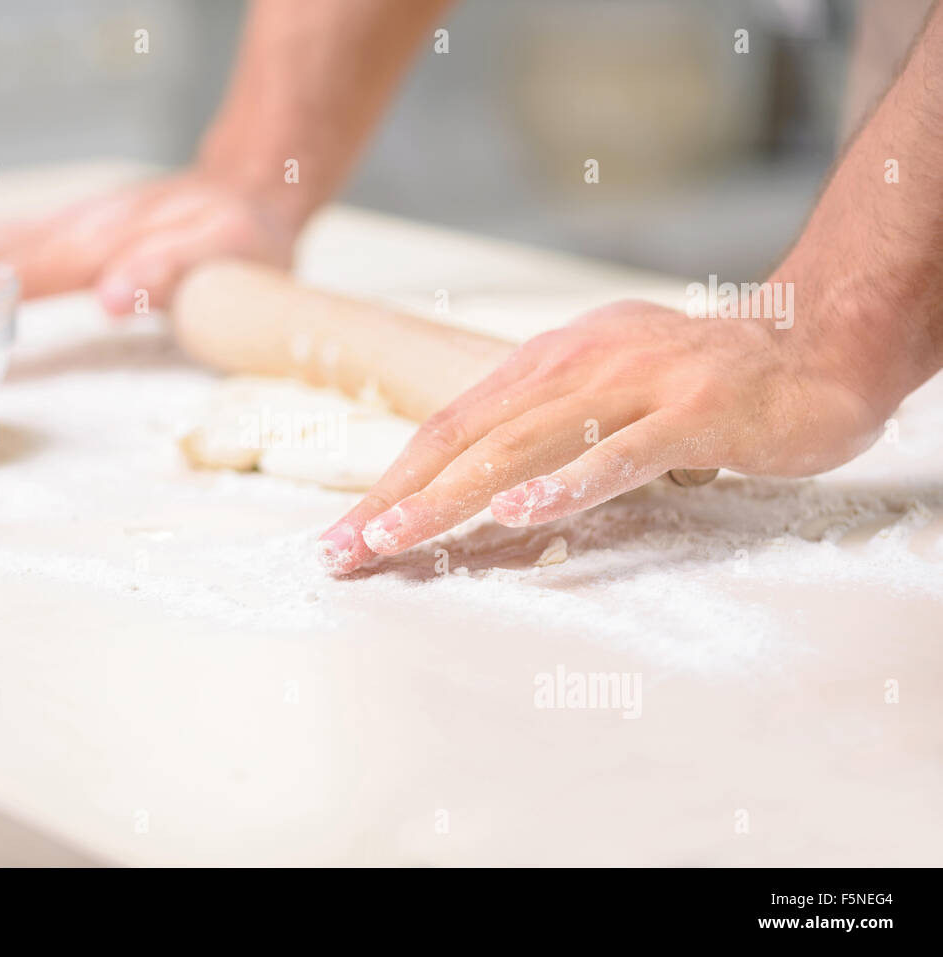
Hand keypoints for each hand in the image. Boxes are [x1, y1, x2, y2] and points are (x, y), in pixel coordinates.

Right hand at [0, 169, 300, 314]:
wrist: (252, 189)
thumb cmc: (242, 237)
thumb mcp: (220, 255)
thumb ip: (165, 275)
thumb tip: (110, 302)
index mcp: (116, 243)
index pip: (44, 269)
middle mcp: (89, 229)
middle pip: (14, 253)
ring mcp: (83, 223)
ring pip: (13, 238)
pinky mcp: (84, 225)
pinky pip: (25, 235)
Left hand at [318, 299, 886, 574]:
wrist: (820, 337)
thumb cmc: (706, 376)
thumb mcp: (606, 384)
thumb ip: (548, 422)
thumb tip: (485, 479)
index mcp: (547, 362)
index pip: (451, 426)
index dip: (393, 480)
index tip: (347, 531)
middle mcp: (577, 364)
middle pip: (467, 436)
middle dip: (398, 497)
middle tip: (342, 551)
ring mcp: (635, 384)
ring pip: (523, 445)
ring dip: (451, 496)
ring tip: (396, 540)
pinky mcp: (694, 411)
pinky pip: (620, 453)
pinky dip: (566, 485)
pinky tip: (518, 514)